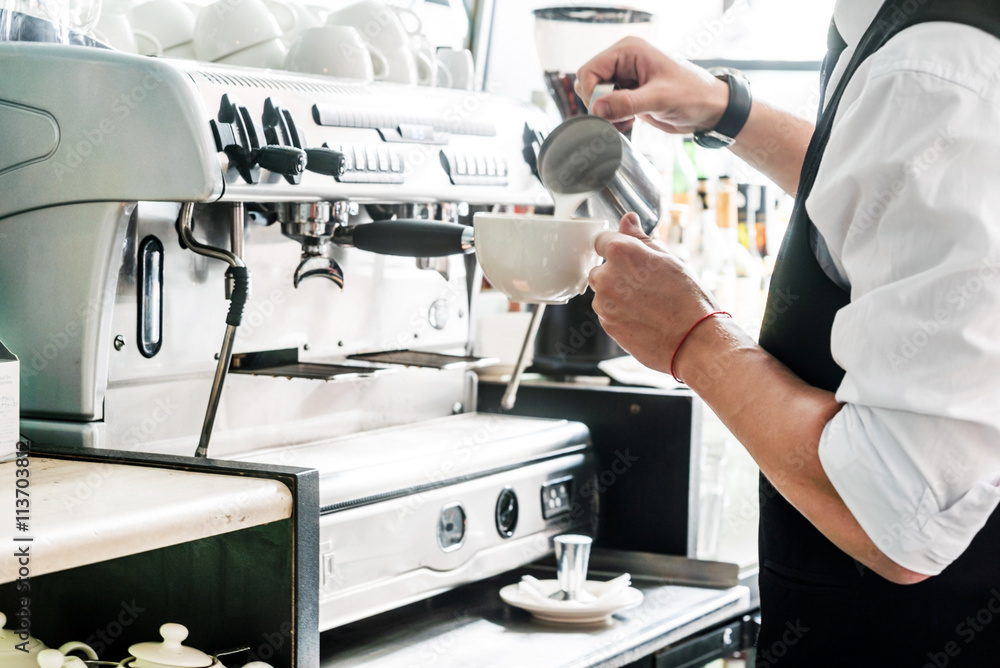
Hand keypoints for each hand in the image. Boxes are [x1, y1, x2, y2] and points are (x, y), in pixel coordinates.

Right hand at [575, 37, 729, 135]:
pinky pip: (606, 106)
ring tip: (626, 121)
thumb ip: (627, 103)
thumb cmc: (694, 94)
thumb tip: (597, 108)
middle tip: (617, 118)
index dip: (592, 94)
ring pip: (595, 96)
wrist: (710, 109)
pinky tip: (629, 122)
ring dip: (605, 113)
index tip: (605, 113)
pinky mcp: (629, 93)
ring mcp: (625, 77)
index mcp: (628, 51)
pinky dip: (612, 118)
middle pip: (588, 83)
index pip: (589, 71)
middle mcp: (623, 61)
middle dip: (598, 105)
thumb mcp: (661, 99)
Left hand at [589, 212, 718, 372]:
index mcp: (621, 253)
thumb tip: (627, 220)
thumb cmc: (687, 297)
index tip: (629, 256)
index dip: (616, 247)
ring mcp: (603, 304)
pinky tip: (644, 317)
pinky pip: (607, 312)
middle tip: (645, 283)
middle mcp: (606, 277)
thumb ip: (640, 238)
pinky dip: (620, 313)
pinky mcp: (606, 325)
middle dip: (616, 273)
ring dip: (617, 294)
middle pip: (600, 268)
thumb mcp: (667, 259)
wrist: (694, 339)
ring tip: (648, 303)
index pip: (601, 240)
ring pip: (603, 292)